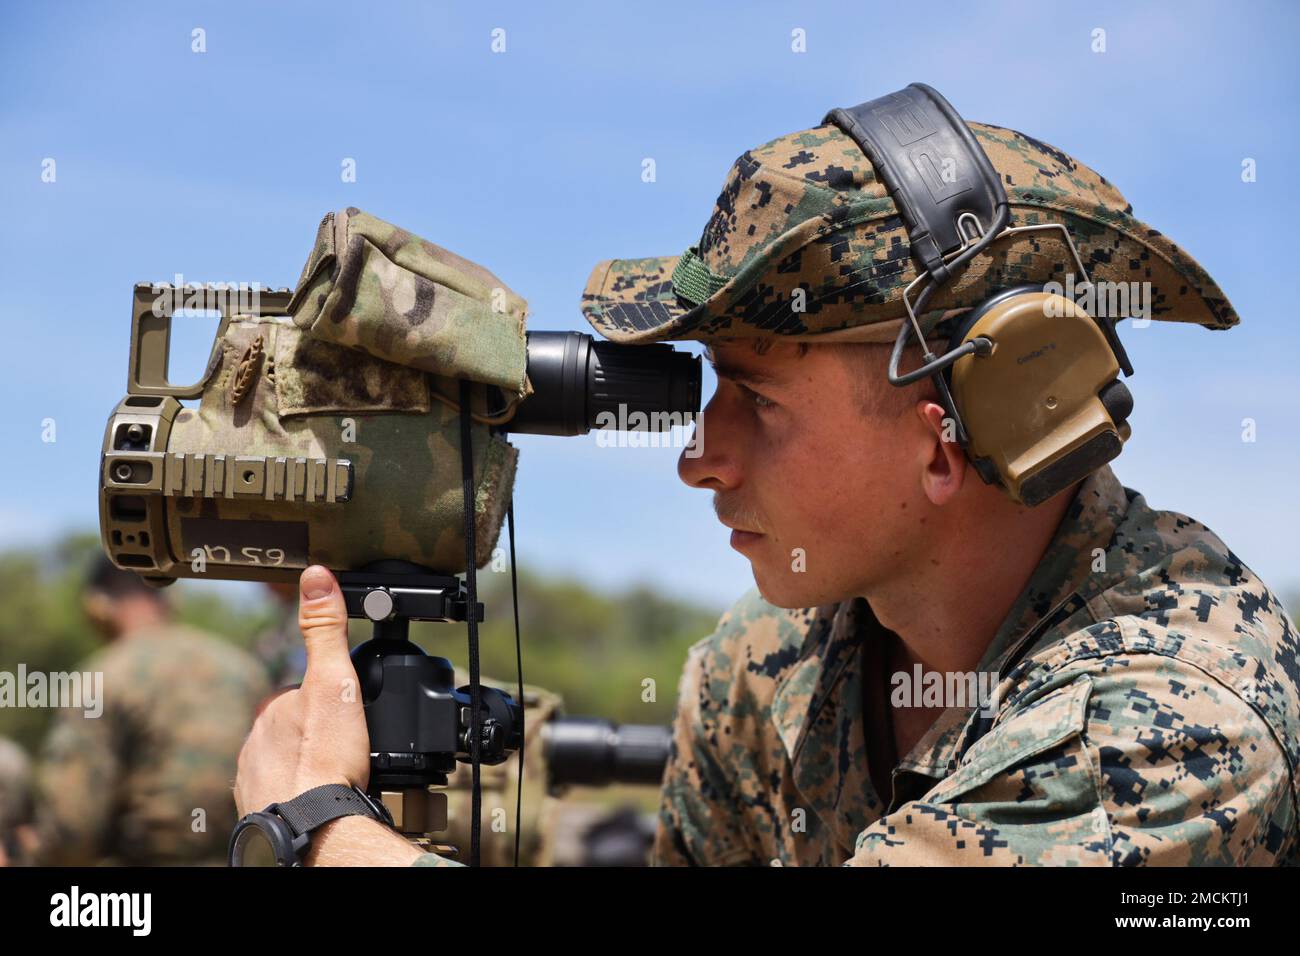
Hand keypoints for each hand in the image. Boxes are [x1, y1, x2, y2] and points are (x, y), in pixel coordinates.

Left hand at [234, 565, 369, 816]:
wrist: (312, 828)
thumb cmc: (326, 760)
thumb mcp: (336, 682)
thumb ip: (325, 629)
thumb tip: (316, 576)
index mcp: (272, 710)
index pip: (303, 697)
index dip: (332, 705)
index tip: (350, 722)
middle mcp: (254, 744)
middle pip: (295, 731)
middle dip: (319, 739)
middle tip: (349, 753)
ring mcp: (252, 780)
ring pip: (286, 765)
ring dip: (307, 769)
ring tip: (337, 780)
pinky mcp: (257, 815)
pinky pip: (280, 797)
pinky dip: (298, 797)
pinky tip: (318, 802)